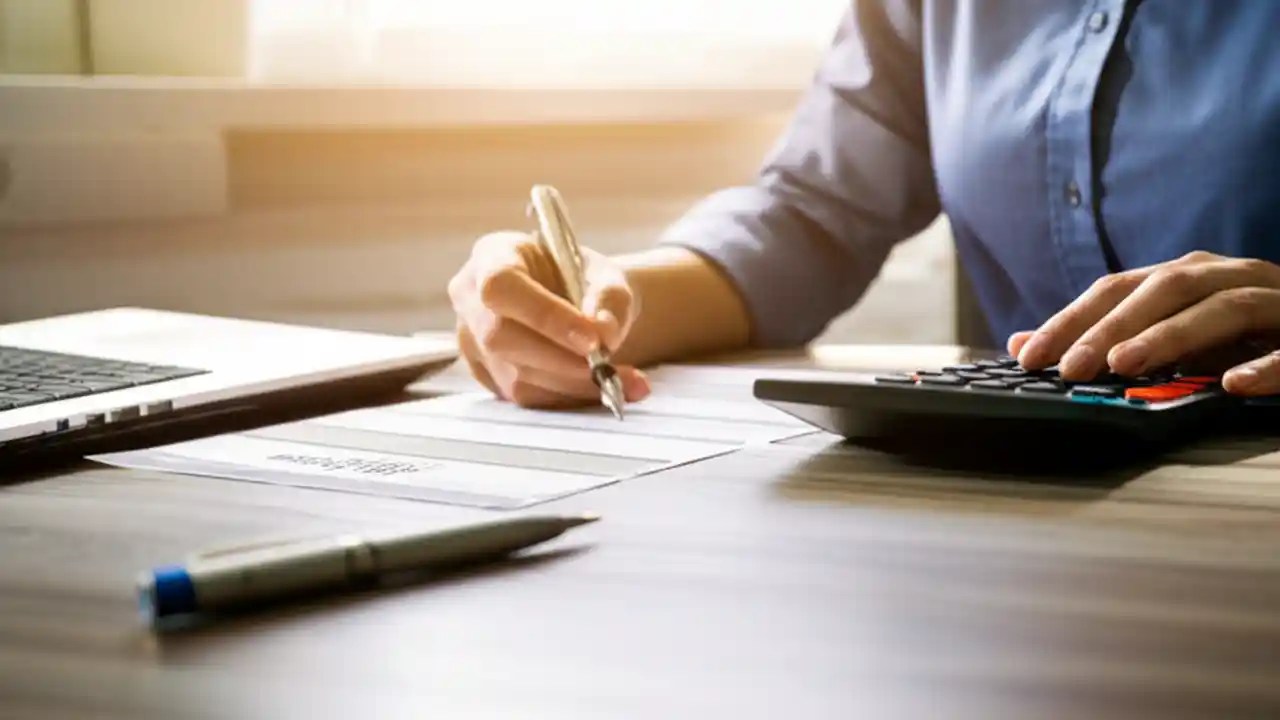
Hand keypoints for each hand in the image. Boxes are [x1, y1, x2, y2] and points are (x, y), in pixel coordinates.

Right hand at [448, 231, 650, 407]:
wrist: (573, 302)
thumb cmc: (582, 279)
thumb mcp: (605, 274)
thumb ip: (609, 298)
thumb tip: (604, 333)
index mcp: (492, 255)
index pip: (502, 286)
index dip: (543, 316)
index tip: (591, 339)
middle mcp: (469, 298)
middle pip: (500, 337)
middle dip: (561, 360)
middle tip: (608, 367)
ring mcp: (471, 341)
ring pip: (514, 376)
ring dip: (573, 384)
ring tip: (623, 382)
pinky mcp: (486, 377)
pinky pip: (525, 397)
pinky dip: (569, 397)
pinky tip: (604, 390)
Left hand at [1007, 251, 1279, 395]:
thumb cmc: (1244, 335)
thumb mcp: (1170, 335)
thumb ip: (1104, 338)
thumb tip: (1023, 344)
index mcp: (1189, 277)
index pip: (1119, 289)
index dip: (1073, 319)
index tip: (1030, 356)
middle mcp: (1230, 277)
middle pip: (1165, 291)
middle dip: (1113, 327)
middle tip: (1071, 366)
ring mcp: (1278, 302)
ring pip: (1224, 307)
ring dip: (1172, 336)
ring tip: (1128, 365)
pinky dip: (1266, 365)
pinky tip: (1233, 383)